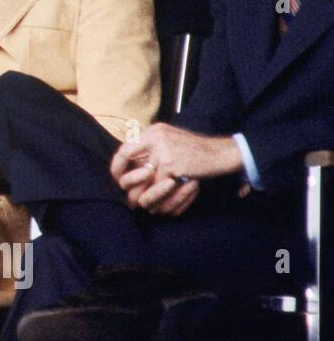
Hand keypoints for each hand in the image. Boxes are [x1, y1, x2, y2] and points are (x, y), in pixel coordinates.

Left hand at [110, 124, 238, 215]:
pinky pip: (159, 186)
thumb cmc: (197, 152)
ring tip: (145, 207)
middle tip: (130, 200)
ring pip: (143, 181)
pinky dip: (162, 199)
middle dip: (128, 185)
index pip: (125, 149)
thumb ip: (153, 151)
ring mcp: (163, 150)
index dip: (118, 167)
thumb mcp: (172, 142)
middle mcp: (155, 137)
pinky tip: (164, 208)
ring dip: (145, 197)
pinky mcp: (172, 163)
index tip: (119, 181)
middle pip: (126, 162)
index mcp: (153, 132)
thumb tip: (132, 170)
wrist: (222, 152)